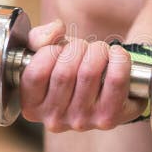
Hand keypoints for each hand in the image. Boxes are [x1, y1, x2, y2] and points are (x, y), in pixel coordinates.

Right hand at [19, 19, 145, 131]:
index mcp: (32, 107)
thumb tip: (55, 30)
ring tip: (100, 51)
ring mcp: (82, 121)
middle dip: (77, 48)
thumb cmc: (73, 70)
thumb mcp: (48, 54)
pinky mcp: (109, 118)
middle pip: (65, 72)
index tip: (60, 49)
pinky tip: (117, 55)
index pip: (35, 74)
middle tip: (84, 48)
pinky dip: (119, 59)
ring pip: (89, 72)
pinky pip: (116, 79)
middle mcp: (54, 119)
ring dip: (98, 50)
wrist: (111, 93)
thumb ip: (38, 38)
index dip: (50, 52)